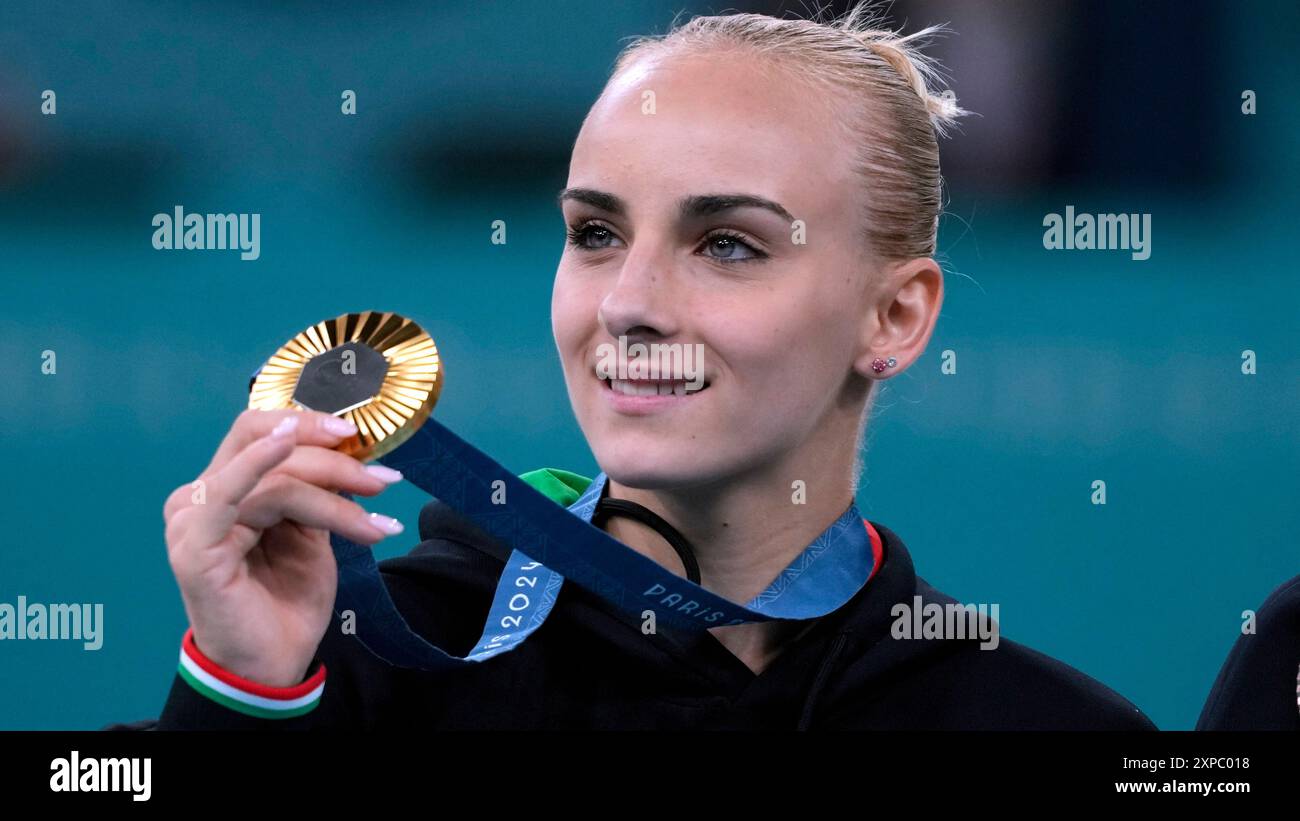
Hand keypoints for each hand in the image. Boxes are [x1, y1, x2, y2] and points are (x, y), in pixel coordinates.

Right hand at [163, 409, 404, 685]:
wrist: (273, 665)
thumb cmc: (286, 602)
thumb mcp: (310, 534)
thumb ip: (314, 491)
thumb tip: (346, 449)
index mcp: (224, 490)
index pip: (259, 432)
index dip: (307, 423)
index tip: (358, 435)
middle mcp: (201, 497)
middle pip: (266, 441)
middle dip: (330, 455)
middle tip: (381, 478)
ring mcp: (192, 520)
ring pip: (273, 478)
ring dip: (333, 492)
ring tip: (375, 519)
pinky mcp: (194, 546)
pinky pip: (225, 493)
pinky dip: (258, 465)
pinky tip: (286, 449)